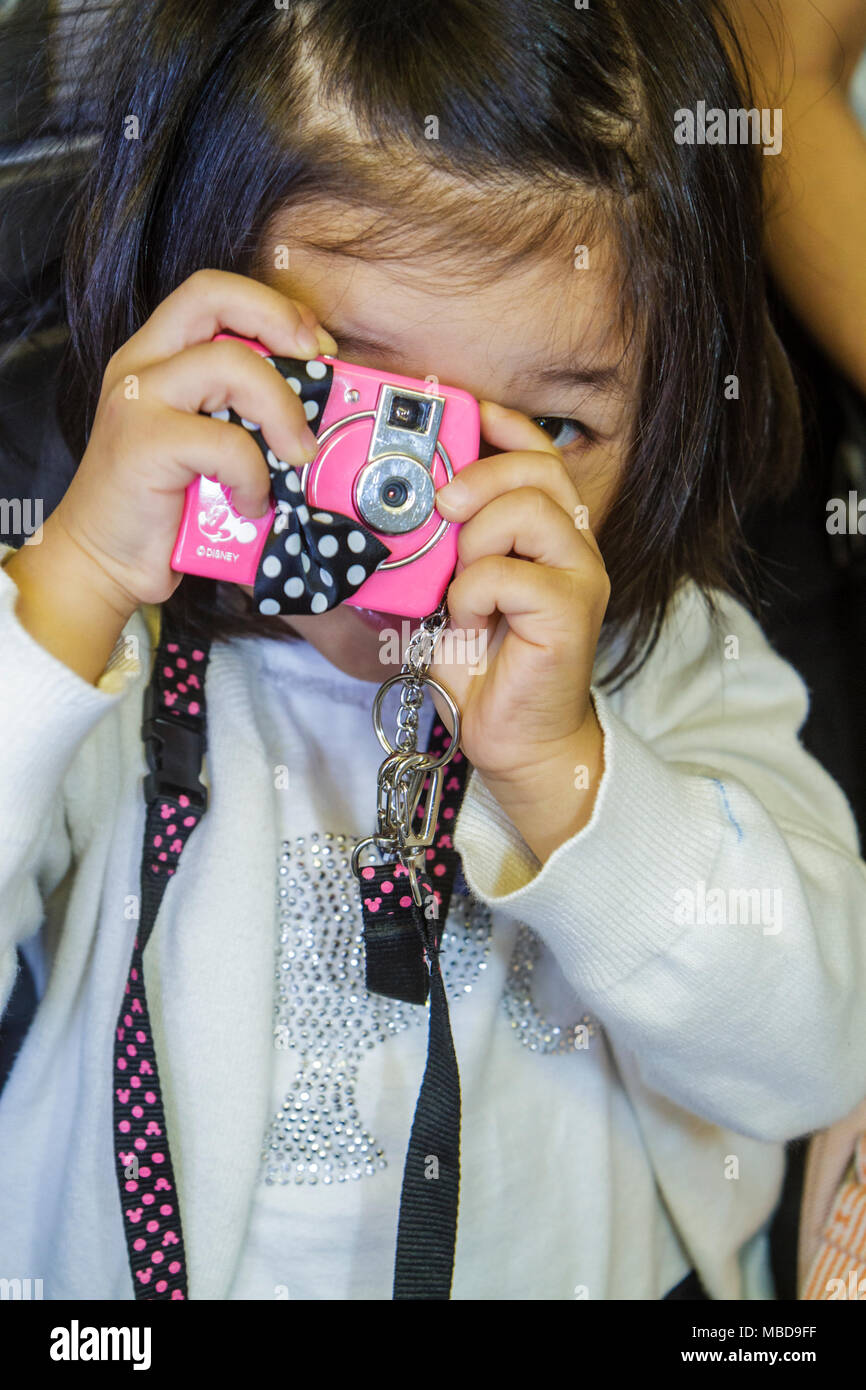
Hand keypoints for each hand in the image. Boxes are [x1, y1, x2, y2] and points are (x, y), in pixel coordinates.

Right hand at [54, 269, 336, 613]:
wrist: (103, 562)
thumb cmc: (165, 507)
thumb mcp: (209, 444)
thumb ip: (244, 412)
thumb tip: (320, 405)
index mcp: (157, 355)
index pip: (214, 292)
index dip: (273, 307)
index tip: (314, 346)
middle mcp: (141, 364)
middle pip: (212, 295)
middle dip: (279, 320)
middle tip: (317, 365)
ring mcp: (138, 400)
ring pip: (229, 365)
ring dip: (282, 410)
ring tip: (296, 455)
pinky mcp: (144, 445)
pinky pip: (226, 443)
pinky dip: (255, 476)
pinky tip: (252, 503)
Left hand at [429, 400, 609, 862]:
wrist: (510, 738)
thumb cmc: (479, 665)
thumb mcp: (444, 591)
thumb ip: (434, 546)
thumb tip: (372, 510)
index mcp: (546, 532)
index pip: (539, 452)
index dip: (503, 424)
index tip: (463, 413)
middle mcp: (573, 546)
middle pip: (538, 468)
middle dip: (481, 476)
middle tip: (443, 509)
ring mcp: (578, 577)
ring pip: (528, 510)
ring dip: (475, 544)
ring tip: (461, 588)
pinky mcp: (572, 613)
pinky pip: (512, 574)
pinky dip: (474, 594)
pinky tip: (471, 623)